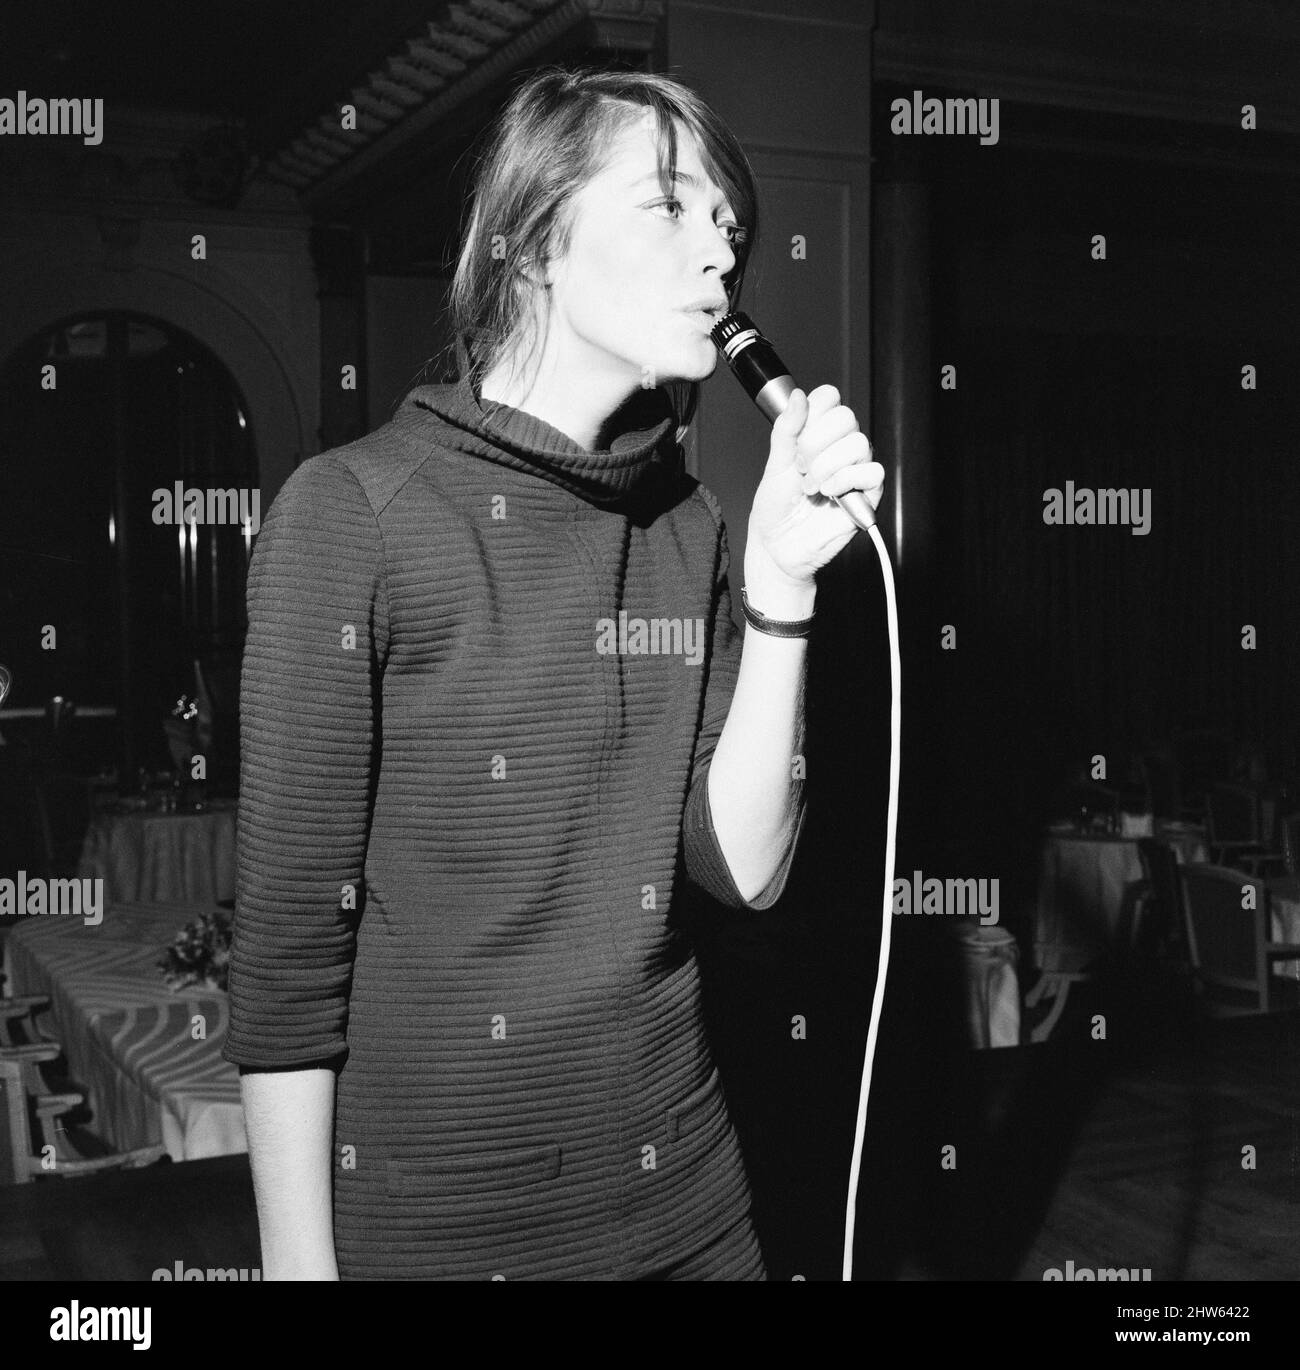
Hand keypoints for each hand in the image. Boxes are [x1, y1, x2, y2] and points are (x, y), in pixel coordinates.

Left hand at [745, 386, 884, 593]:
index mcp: (818, 434)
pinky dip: (846, 480)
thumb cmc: (775, 507)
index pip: (830, 398)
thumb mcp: (774, 464)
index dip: (813, 413)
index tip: (796, 439)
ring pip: (859, 443)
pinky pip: (872, 472)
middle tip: (800, 467)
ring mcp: (855, 470)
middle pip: (846, 417)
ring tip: (810, 487)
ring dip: (827, 466)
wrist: (777, 545)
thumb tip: (798, 395)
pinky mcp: (867, 494)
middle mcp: (840, 448)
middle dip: (815, 443)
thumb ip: (786, 429)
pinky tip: (828, 494)